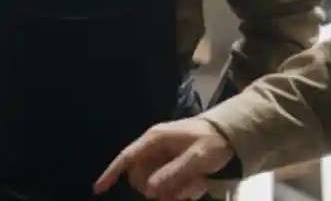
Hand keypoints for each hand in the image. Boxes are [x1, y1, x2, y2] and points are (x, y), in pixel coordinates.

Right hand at [93, 118, 235, 199]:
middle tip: (176, 194)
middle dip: (154, 189)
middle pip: (140, 176)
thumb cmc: (213, 142)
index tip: (98, 189)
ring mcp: (164, 157)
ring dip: (169, 192)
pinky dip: (178, 191)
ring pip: (154, 183)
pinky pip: (167, 184)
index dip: (111, 172)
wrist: (232, 136)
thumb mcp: (196, 158)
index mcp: (156, 139)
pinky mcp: (173, 166)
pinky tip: (194, 189)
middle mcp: (155, 148)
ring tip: (191, 189)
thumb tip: (149, 189)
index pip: (128, 157)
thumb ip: (173, 173)